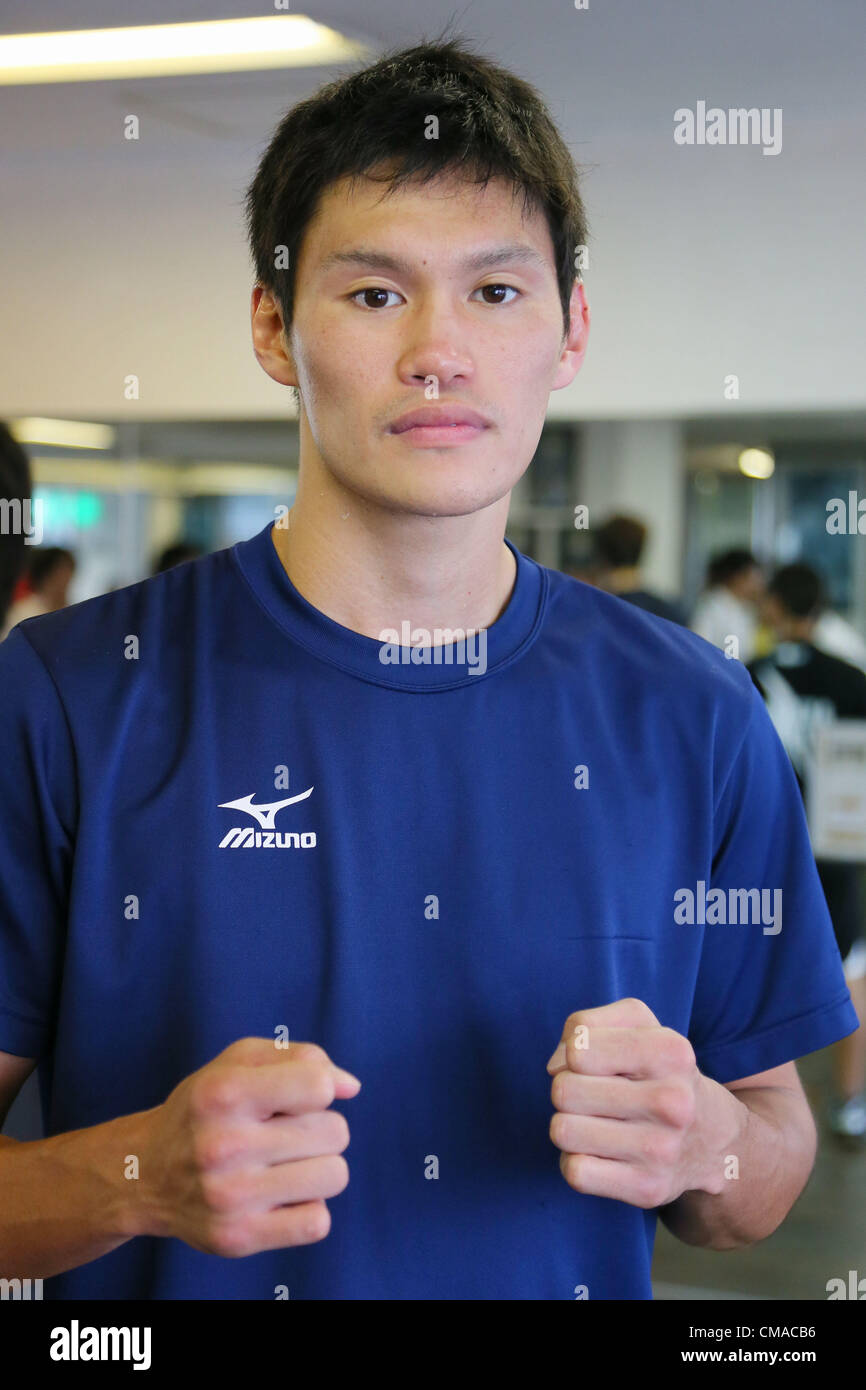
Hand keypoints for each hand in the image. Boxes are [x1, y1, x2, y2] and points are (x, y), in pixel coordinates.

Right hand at [136, 1036, 359, 1255]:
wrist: (144, 1174)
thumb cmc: (205, 1108)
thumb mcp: (238, 1061)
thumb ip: (300, 1057)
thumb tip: (351, 1087)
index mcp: (224, 1092)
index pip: (318, 1086)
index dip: (319, 1088)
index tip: (296, 1096)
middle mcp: (223, 1145)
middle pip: (335, 1132)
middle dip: (321, 1127)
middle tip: (285, 1133)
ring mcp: (230, 1197)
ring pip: (335, 1176)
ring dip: (319, 1167)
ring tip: (285, 1164)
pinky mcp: (237, 1238)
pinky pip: (317, 1223)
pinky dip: (309, 1208)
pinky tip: (280, 1197)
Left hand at [546, 997, 741, 1207]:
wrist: (712, 1139)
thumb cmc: (659, 1072)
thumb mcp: (638, 1025)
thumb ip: (586, 1024)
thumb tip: (555, 1067)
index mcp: (670, 1051)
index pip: (578, 1048)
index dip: (575, 1053)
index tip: (599, 1063)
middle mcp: (672, 1102)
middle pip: (564, 1090)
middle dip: (568, 1090)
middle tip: (597, 1096)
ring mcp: (661, 1149)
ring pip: (562, 1131)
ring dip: (569, 1126)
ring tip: (598, 1123)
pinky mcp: (648, 1188)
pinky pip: (576, 1172)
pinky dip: (577, 1161)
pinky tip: (602, 1154)